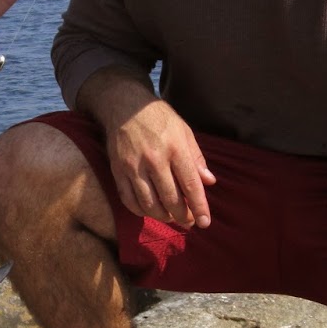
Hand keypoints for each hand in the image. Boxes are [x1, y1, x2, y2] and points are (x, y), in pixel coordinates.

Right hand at [108, 97, 215, 229]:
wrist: (124, 105)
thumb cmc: (159, 118)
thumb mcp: (184, 131)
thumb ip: (196, 158)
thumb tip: (209, 182)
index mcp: (175, 148)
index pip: (190, 185)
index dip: (199, 207)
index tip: (205, 222)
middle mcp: (154, 158)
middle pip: (170, 199)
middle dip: (182, 216)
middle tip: (188, 222)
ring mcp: (133, 166)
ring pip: (149, 204)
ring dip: (162, 216)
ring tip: (171, 218)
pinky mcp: (117, 170)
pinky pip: (129, 200)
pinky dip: (140, 211)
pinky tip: (149, 211)